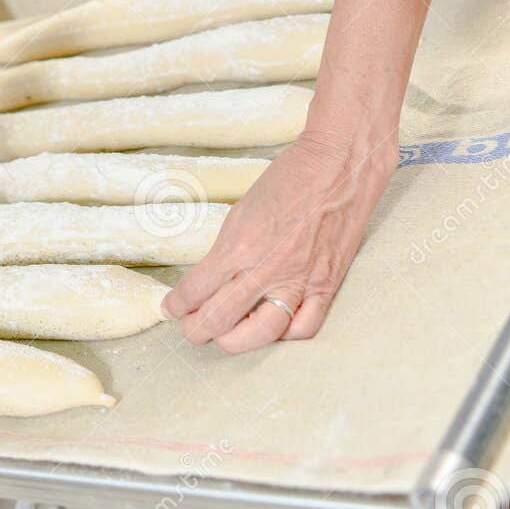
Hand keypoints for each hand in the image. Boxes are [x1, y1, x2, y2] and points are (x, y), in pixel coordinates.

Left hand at [161, 128, 397, 351]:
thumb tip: (212, 276)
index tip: (172, 307)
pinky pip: (304, 327)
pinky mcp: (326, 285)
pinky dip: (285, 336)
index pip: (196, 289)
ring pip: (260, 333)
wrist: (338, 166)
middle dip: (196, 329)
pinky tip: (272, 331)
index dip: (177, 304)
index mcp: (239, 245)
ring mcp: (298, 281)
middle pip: (220, 318)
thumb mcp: (243, 209)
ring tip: (223, 339)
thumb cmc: (288, 178)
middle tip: (189, 329)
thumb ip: (228, 247)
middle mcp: (266, 269)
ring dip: (234, 341)